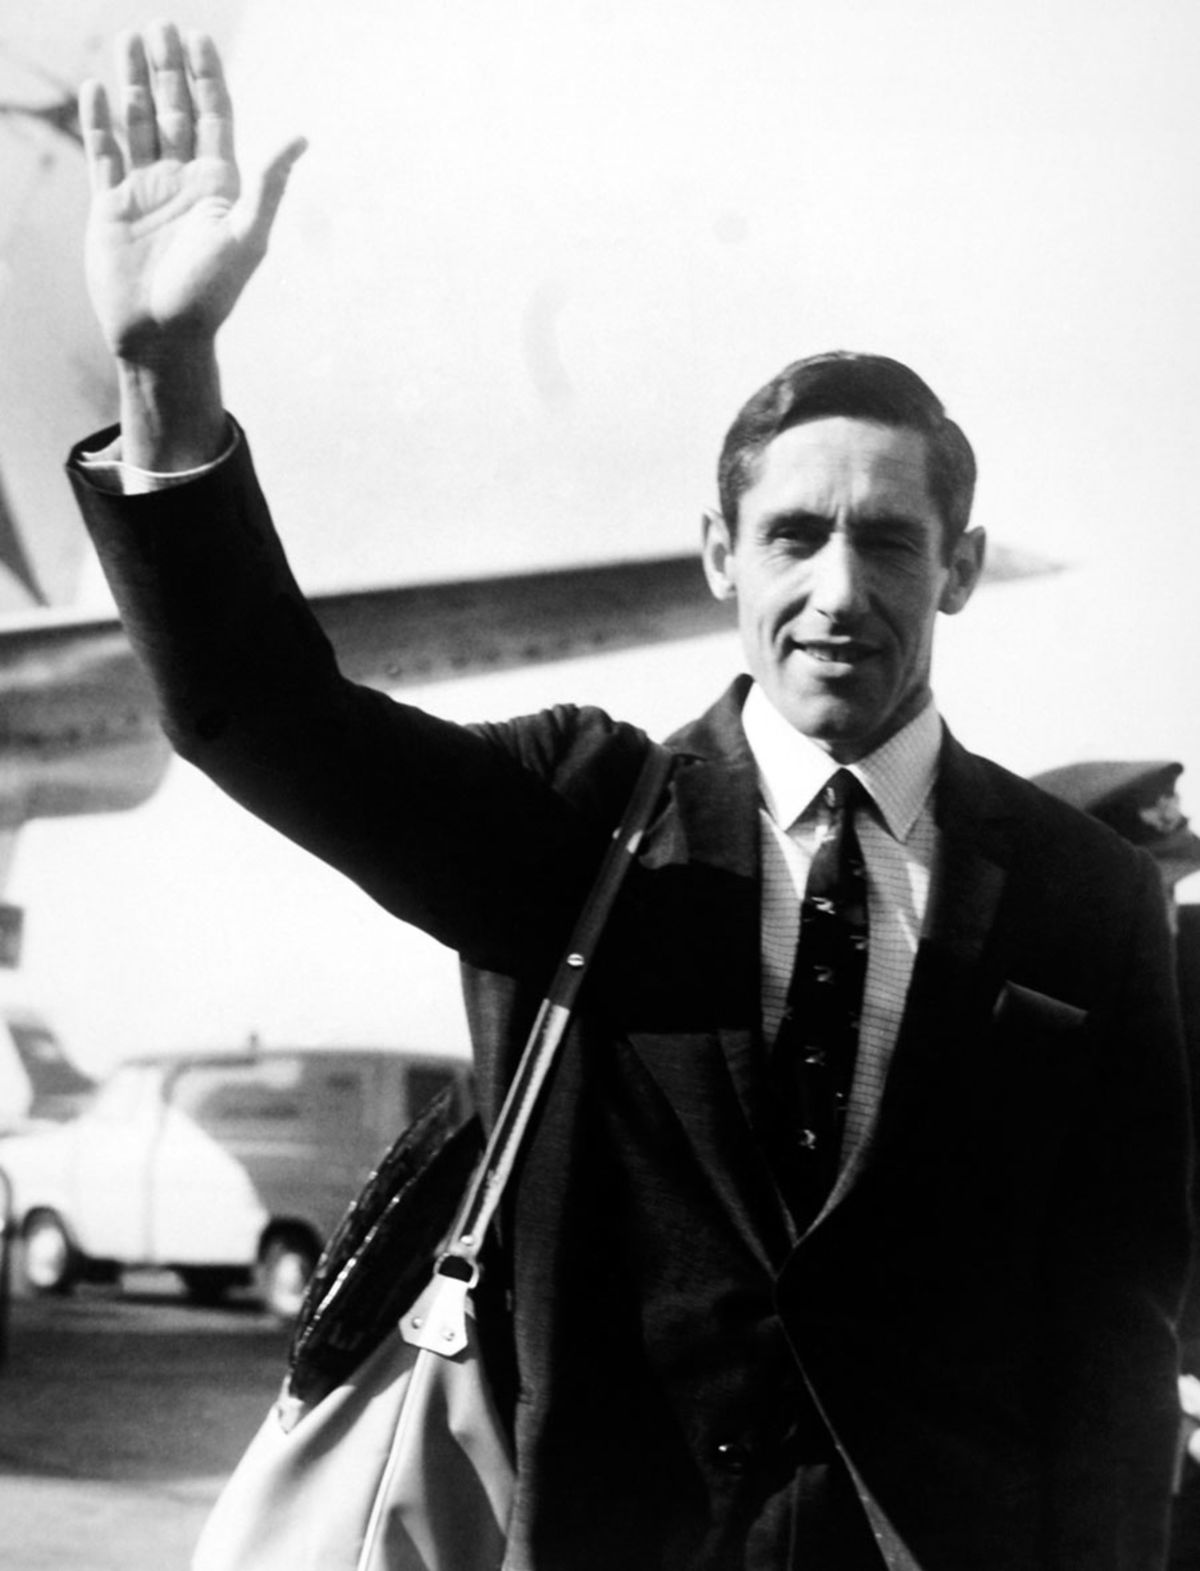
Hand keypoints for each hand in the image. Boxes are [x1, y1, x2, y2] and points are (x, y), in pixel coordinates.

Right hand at [80, 21, 305, 362]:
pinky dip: (99, 121)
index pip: (214, 116)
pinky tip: (97, 88)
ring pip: (139, 124)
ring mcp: (147, 191)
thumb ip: (269, 184)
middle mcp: (184, 183)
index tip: (197, 38)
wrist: (163, 337)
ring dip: (132, 83)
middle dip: (167, 70)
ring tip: (128, 40)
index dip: (206, 77)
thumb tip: (301, 136)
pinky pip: (104, 153)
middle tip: (158, 26)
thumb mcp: (247, 236)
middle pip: (176, 111)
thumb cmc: (210, 295)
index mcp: (220, 186)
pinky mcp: (112, 206)